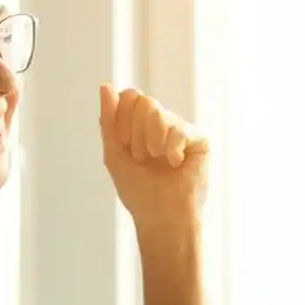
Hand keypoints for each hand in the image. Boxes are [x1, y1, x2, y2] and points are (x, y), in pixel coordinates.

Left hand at [98, 84, 209, 229]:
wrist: (162, 218)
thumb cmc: (138, 192)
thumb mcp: (114, 154)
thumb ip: (108, 121)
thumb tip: (105, 86)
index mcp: (140, 126)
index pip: (128, 97)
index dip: (121, 118)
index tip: (124, 146)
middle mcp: (161, 124)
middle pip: (142, 100)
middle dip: (134, 132)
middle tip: (142, 158)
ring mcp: (180, 130)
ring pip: (158, 111)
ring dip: (149, 142)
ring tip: (157, 162)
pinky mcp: (199, 140)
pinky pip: (178, 128)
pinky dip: (170, 148)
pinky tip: (174, 164)